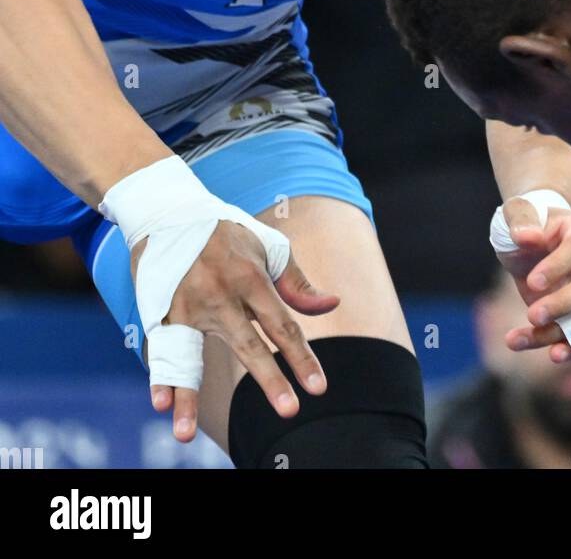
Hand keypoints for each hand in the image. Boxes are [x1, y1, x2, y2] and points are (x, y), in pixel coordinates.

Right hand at [130, 220, 339, 442]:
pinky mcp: (161, 312)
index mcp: (251, 277)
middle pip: (248, 345)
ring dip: (187, 399)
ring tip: (184, 436)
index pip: (283, 325)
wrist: (168, 212)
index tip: (319, 387)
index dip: (302, 357)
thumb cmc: (226, 233)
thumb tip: (332, 305)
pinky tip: (160, 405)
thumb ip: (297, 282)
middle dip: (270, 379)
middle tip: (291, 411)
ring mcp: (187, 305)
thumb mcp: (267, 246)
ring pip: (191, 357)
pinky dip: (159, 379)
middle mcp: (220, 294)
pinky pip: (160, 351)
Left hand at [494, 199, 570, 361]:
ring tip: (517, 339)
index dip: (558, 265)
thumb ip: (521, 219)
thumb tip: (526, 236)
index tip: (531, 282)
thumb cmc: (529, 225)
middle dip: (564, 302)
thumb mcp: (518, 214)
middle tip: (531, 314)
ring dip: (556, 331)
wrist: (538, 243)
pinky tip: (551, 355)